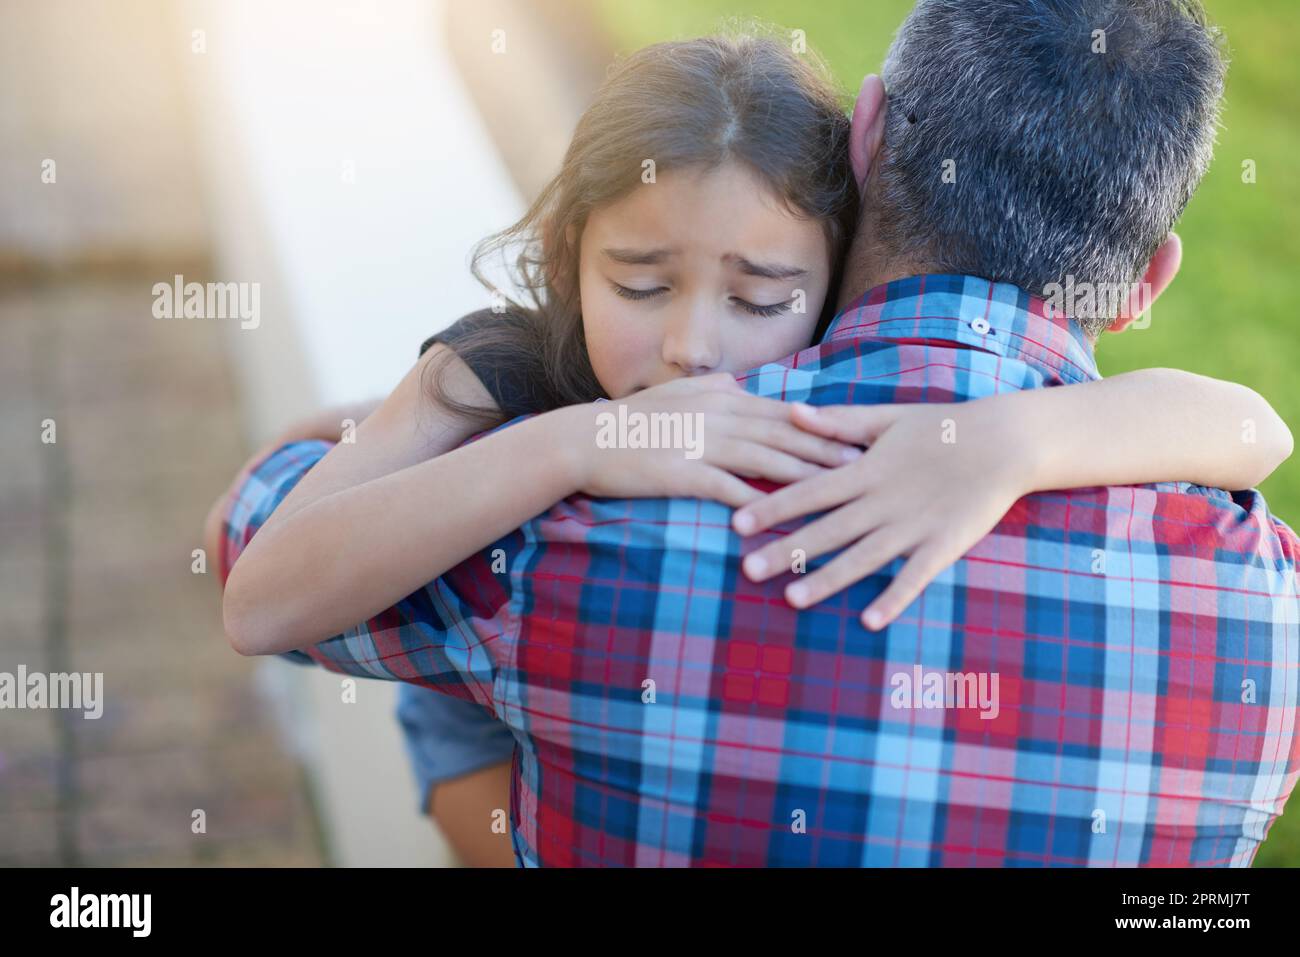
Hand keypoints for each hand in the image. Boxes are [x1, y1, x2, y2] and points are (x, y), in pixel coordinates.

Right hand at [564, 373, 863, 508]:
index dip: (823, 424)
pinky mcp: (683, 473)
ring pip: (765, 459)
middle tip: (868, 464)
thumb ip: (715, 389)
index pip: (783, 411)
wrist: (584, 441)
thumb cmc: (633, 421)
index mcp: (721, 398)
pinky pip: (729, 490)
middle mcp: (717, 415)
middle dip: (829, 449)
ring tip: (840, 490)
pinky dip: (758, 504)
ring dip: (806, 475)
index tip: (859, 435)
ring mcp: (701, 444)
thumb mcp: (678, 393)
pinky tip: (783, 519)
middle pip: (784, 433)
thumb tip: (743, 386)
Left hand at [730, 400, 1033, 628]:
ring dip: (828, 581)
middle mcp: (884, 501)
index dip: (773, 508)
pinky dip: (894, 598)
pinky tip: (869, 622)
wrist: (1005, 441)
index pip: (809, 491)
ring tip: (792, 601)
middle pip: (827, 530)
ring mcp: (914, 526)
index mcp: (867, 470)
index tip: (738, 524)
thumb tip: (794, 412)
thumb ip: (840, 422)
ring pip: (862, 558)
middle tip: (747, 571)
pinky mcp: (944, 545)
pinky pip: (915, 577)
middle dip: (787, 551)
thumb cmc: (941, 427)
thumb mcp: (887, 419)